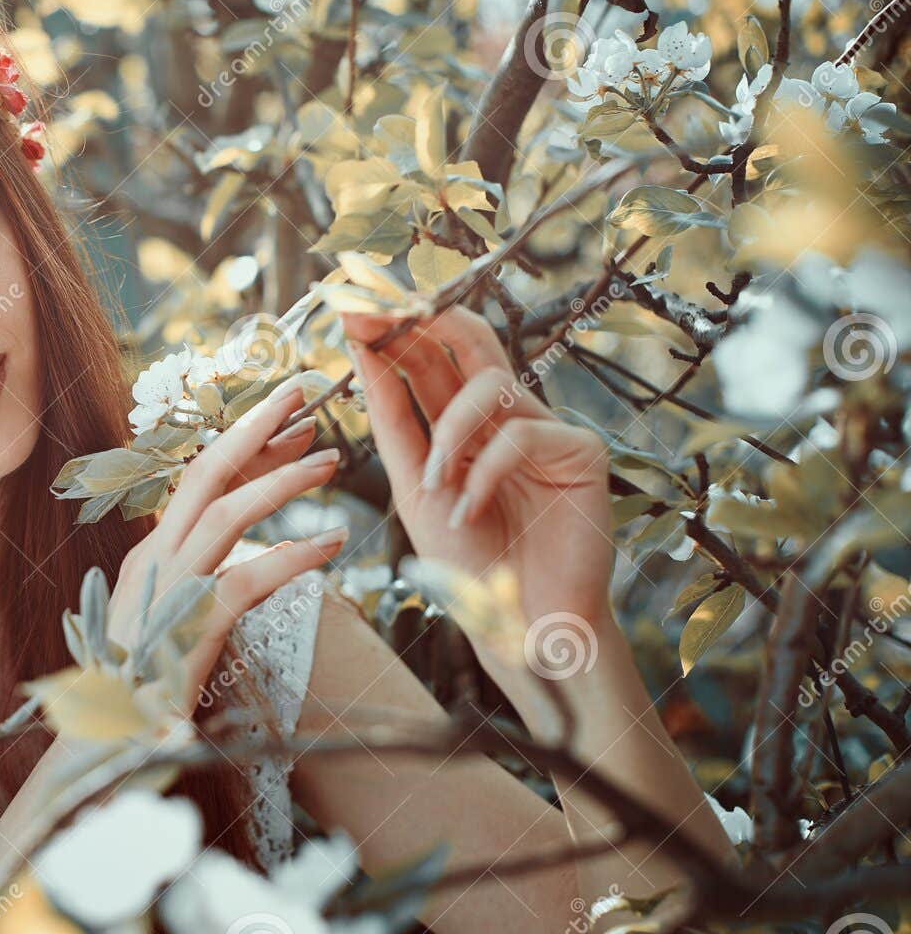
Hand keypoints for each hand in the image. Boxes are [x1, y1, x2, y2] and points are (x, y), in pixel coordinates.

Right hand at [106, 377, 348, 717]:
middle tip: (302, 393)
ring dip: (282, 481)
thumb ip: (202, 579)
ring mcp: (169, 590)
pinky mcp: (190, 628)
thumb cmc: (142, 687)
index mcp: (150, 554)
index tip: (287, 422)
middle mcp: (154, 559)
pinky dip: (293, 558)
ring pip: (228, 514)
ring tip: (330, 460)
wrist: (106, 744)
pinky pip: (248, 579)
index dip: (244, 445)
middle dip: (255, 427)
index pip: (198, 482)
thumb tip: (242, 550)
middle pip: (205, 474)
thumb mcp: (170, 618)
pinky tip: (331, 545)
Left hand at [342, 307, 613, 628]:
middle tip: (384, 312)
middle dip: (425, 323)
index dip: (394, 334)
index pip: (430, 362)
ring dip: (451, 432)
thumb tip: (367, 357)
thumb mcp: (416, 490)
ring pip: (493, 385)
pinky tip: (469, 512)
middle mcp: (507, 416)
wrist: (518, 622)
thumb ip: (396, 427)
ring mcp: (546, 430)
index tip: (352, 312)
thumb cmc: (469, 561)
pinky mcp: (582, 453)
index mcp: (465, 423)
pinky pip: (523, 435)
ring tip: (435, 484)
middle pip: (471, 344)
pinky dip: (484, 474)